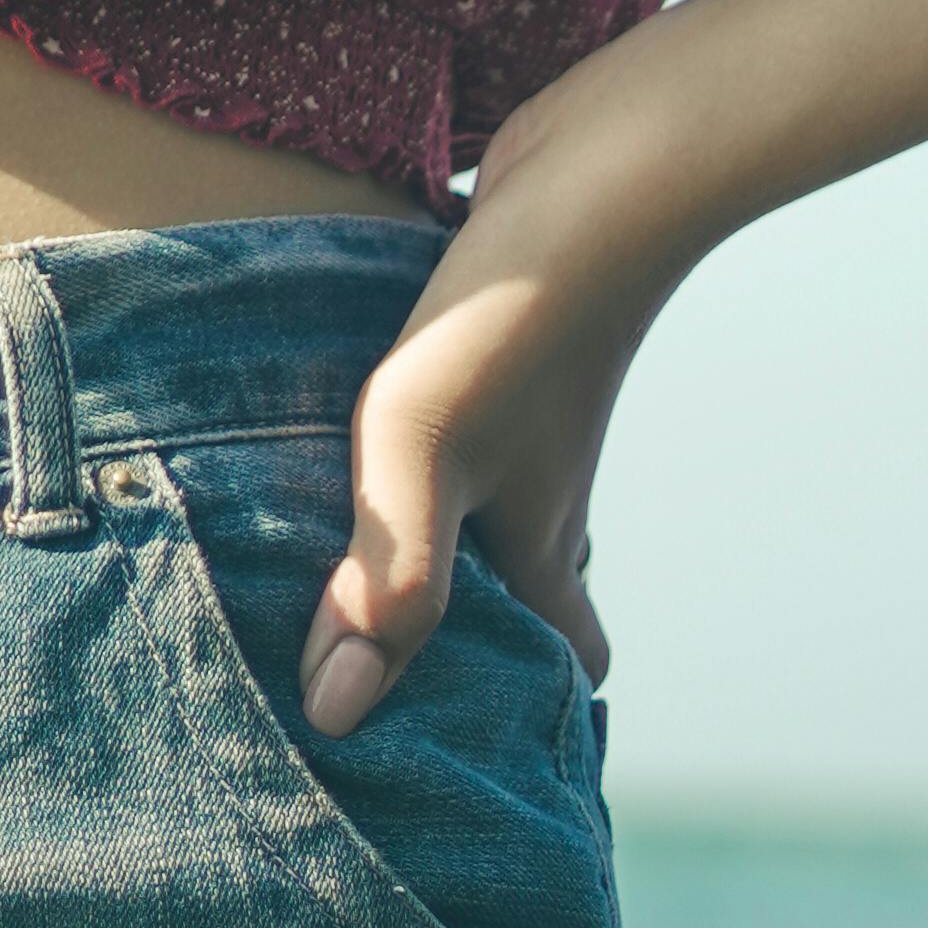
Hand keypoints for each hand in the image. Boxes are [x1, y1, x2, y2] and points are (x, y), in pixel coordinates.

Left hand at [298, 111, 691, 739]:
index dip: (537, 722)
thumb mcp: (428, 454)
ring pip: (489, 498)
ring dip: (428, 531)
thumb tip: (334, 716)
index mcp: (543, 543)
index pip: (567, 664)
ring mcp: (525, 409)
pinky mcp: (494, 339)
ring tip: (326, 558)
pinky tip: (332, 421)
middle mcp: (542, 486)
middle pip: (524, 586)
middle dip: (468, 634)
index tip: (480, 762)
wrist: (601, 165)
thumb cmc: (514, 321)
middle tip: (371, 667)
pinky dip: (411, 443)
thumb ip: (387, 581)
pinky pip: (457, 418)